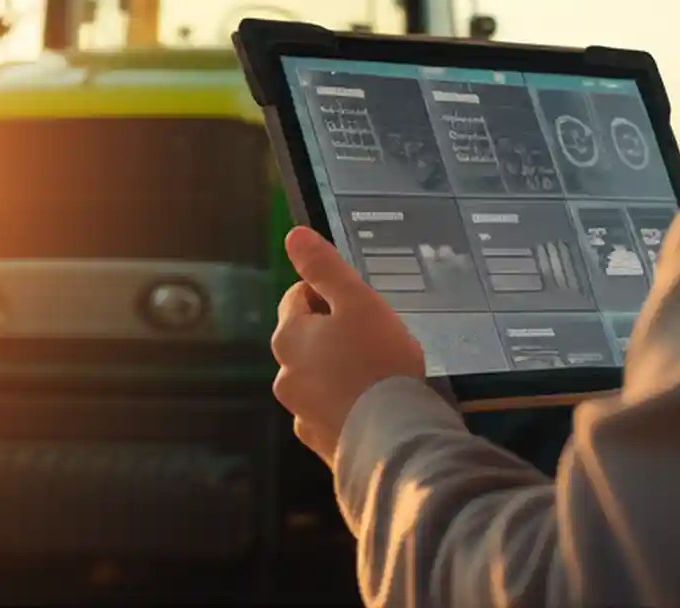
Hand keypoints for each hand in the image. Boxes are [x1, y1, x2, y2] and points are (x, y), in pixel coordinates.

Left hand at [271, 226, 424, 465]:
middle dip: (334, 336)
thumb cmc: (379, 363)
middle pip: (306, 341)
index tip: (359, 305)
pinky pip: (331, 414)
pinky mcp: (320, 442)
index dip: (328, 294)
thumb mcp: (357, 302)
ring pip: (318, 379)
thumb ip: (324, 268)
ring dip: (339, 373)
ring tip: (377, 377)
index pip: (297, 298)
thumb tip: (294, 236)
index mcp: (289, 337)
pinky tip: (373, 408)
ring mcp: (300, 413)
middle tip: (374, 340)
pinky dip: (346, 408)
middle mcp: (285, 376)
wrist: (394, 439)